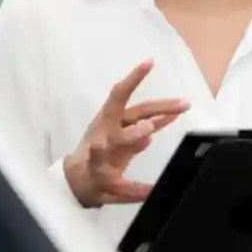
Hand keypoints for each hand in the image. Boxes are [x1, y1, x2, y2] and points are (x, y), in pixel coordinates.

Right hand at [64, 59, 187, 207]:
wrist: (77, 180)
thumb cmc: (102, 149)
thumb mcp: (124, 131)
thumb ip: (149, 122)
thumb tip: (171, 112)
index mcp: (109, 119)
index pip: (121, 95)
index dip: (135, 78)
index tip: (150, 62)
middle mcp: (104, 134)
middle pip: (127, 119)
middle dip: (149, 112)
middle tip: (174, 109)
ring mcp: (102, 158)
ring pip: (115, 144)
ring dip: (131, 136)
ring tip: (147, 133)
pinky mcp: (105, 182)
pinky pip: (123, 185)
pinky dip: (137, 189)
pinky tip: (151, 189)